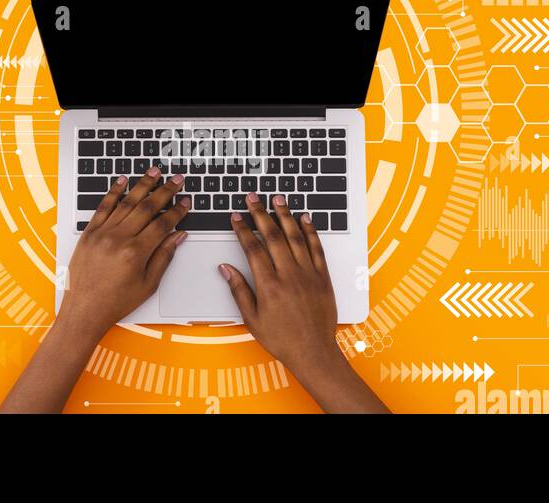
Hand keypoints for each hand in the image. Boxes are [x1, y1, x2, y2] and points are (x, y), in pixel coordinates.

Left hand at [59, 167, 189, 335]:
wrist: (83, 311)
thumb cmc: (115, 302)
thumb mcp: (148, 284)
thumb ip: (164, 257)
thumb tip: (178, 236)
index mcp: (136, 253)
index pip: (163, 224)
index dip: (177, 211)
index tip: (186, 201)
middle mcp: (118, 239)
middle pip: (147, 207)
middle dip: (165, 191)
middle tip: (177, 179)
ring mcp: (101, 234)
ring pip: (126, 202)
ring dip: (142, 185)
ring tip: (155, 172)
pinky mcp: (88, 234)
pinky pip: (102, 207)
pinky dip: (113, 192)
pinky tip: (122, 181)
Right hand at [221, 192, 337, 370]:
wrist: (313, 351)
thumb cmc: (282, 339)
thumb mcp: (252, 319)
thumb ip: (238, 290)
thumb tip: (225, 269)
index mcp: (268, 285)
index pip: (252, 248)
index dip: (243, 229)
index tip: (236, 217)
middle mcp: (289, 275)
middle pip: (273, 236)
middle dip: (261, 213)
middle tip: (253, 197)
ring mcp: (308, 274)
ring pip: (296, 237)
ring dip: (285, 215)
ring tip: (278, 199)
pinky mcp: (323, 277)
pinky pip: (316, 248)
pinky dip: (310, 231)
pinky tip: (305, 218)